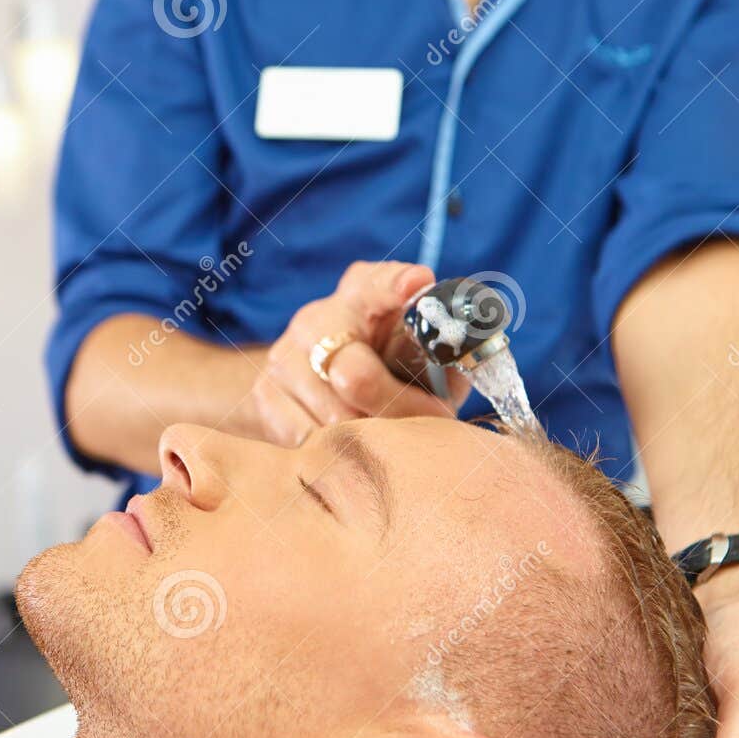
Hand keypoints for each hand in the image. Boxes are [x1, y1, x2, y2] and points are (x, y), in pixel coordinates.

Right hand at [253, 261, 470, 445]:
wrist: (309, 385)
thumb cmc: (386, 370)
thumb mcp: (420, 355)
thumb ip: (448, 357)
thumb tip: (473, 368)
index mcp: (364, 294)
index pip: (379, 284)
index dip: (397, 285)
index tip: (416, 284)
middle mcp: (319, 319)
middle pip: (356, 374)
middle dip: (398, 410)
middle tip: (426, 424)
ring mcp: (285, 357)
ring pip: (334, 417)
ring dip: (369, 437)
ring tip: (389, 439)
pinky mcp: (265, 396)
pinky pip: (307, 440)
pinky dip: (335, 453)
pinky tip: (350, 448)